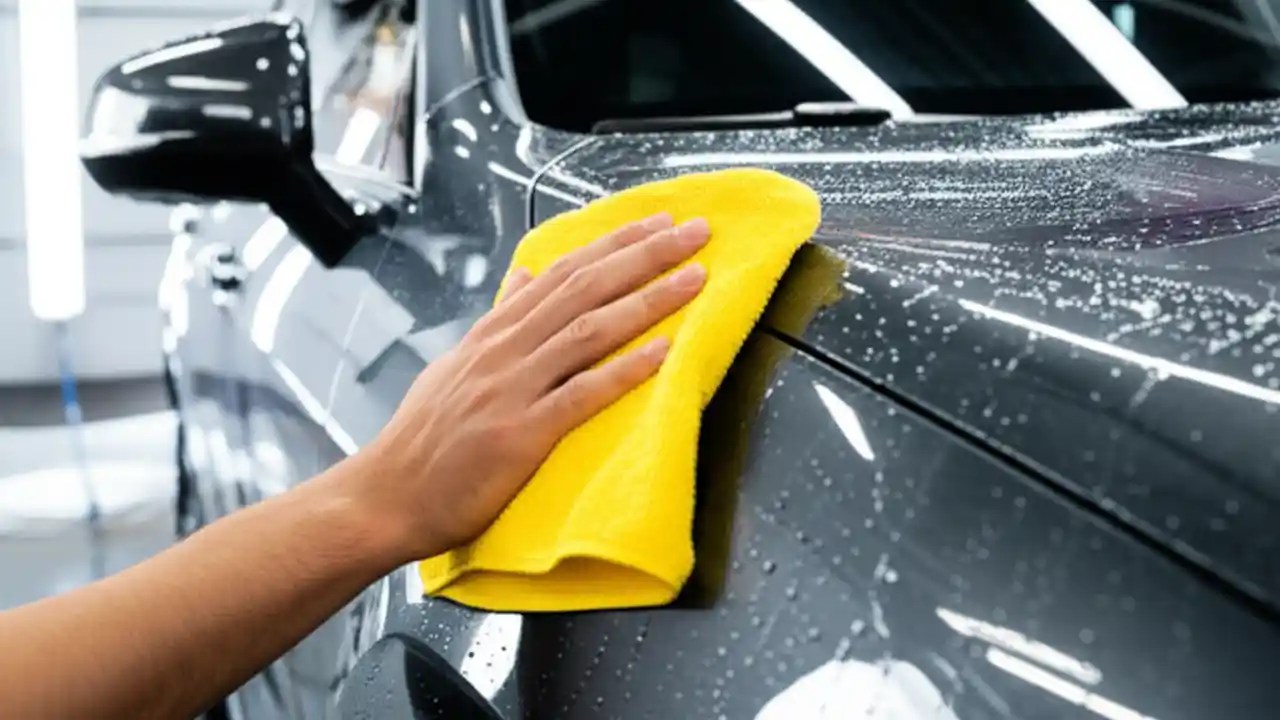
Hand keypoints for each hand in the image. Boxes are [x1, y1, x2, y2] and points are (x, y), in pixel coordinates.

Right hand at [357, 213, 708, 561]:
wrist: (386, 496)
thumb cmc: (424, 439)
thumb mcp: (457, 363)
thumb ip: (498, 319)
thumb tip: (525, 276)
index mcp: (494, 333)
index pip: (563, 272)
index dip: (614, 244)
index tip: (659, 223)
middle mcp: (505, 350)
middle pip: (584, 288)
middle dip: (644, 256)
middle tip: (696, 233)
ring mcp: (511, 389)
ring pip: (588, 331)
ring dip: (647, 301)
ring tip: (694, 280)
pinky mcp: (519, 434)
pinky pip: (580, 394)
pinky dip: (623, 370)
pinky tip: (663, 353)